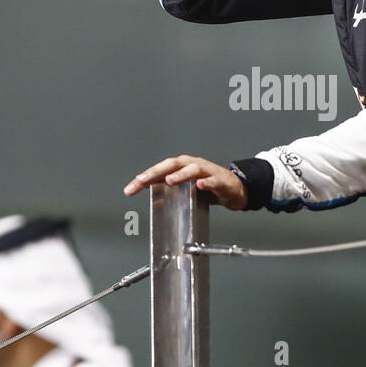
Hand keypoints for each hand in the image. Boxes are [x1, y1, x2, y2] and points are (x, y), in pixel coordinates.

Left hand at [123, 155, 246, 209]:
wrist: (235, 189)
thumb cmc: (209, 187)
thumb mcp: (187, 189)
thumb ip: (172, 193)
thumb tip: (154, 202)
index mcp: (182, 167)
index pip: (160, 170)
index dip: (144, 178)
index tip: (130, 188)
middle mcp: (192, 165)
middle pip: (172, 164)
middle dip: (156, 172)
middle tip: (142, 180)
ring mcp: (207, 172)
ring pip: (193, 169)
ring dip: (180, 174)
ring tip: (169, 180)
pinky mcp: (221, 180)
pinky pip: (213, 181)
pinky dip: (206, 182)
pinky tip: (200, 186)